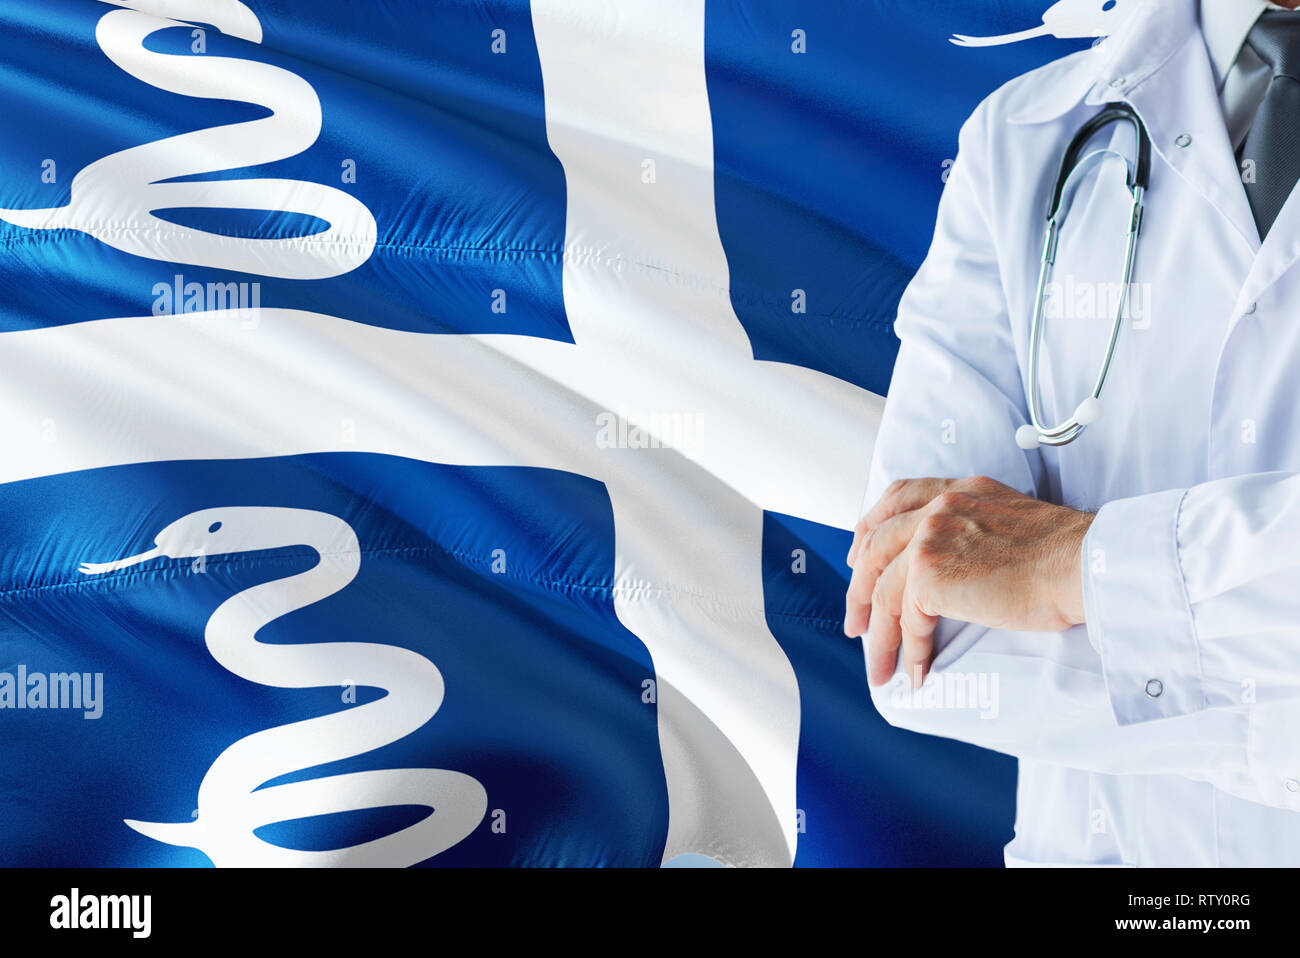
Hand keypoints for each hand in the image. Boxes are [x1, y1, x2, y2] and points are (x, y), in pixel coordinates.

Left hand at [843, 476, 1092, 687]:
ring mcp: (930, 538)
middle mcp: (940, 507)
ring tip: (879, 668)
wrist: (1084, 564)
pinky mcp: (930, 575)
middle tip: (856, 622)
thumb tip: (955, 569)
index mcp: (959, 492)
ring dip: (879, 635)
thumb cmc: (1065, 556)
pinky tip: (915, 671)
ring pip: (884, 590)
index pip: (898, 497)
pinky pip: (907, 619)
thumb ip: (975, 532)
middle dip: (860, 589)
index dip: (869, 528)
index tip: (858, 556)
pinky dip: (908, 650)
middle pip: (876, 545)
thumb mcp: (1011, 523)